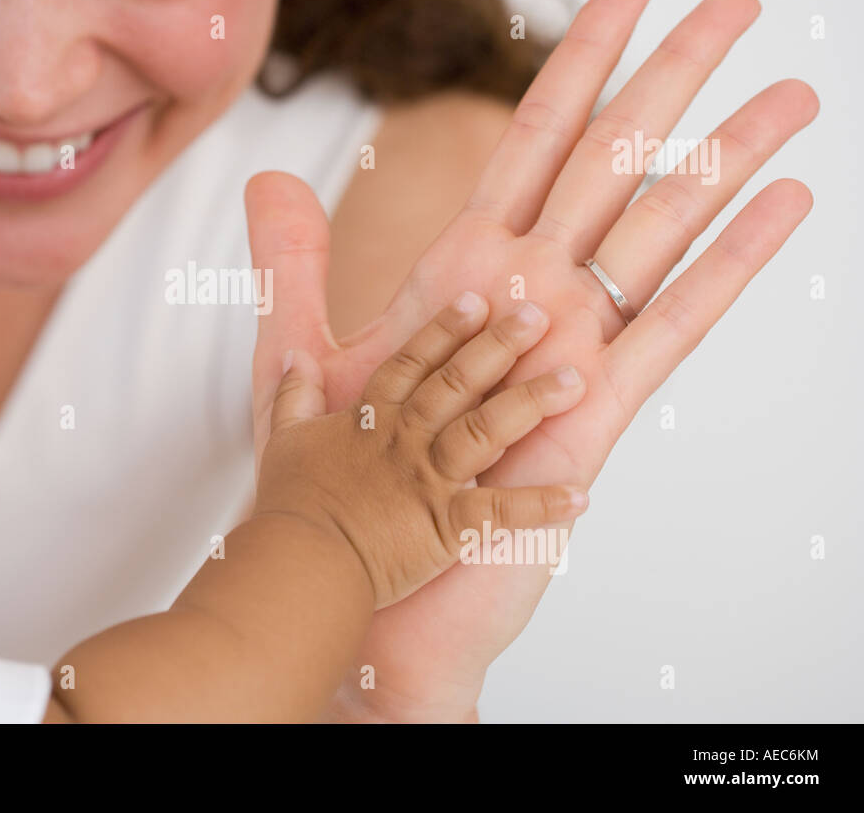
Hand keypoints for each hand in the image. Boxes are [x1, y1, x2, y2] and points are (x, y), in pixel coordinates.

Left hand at [245, 0, 817, 720]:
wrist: (362, 579)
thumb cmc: (343, 475)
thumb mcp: (305, 352)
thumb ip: (295, 263)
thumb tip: (267, 177)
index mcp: (469, 269)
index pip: (533, 139)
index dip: (579, 62)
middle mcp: (531, 294)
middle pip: (612, 160)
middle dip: (671, 76)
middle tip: (738, 0)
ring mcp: (570, 346)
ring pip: (659, 228)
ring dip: (726, 155)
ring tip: (792, 91)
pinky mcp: (593, 411)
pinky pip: (671, 323)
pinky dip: (728, 263)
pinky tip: (782, 204)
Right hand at [258, 294, 589, 608]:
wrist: (300, 562)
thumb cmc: (291, 507)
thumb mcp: (283, 439)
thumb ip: (293, 395)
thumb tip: (295, 359)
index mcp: (370, 421)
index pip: (411, 363)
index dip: (444, 330)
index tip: (478, 302)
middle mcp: (405, 441)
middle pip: (457, 383)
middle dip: (499, 347)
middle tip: (538, 317)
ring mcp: (428, 481)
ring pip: (486, 431)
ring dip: (530, 405)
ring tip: (573, 381)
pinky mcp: (445, 527)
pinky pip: (500, 514)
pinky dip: (540, 507)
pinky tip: (580, 496)